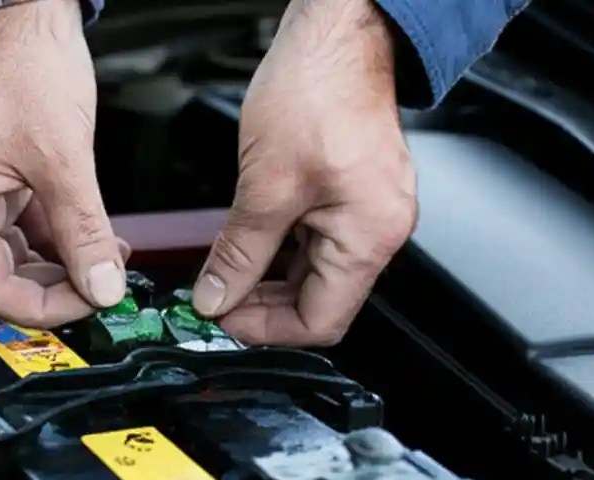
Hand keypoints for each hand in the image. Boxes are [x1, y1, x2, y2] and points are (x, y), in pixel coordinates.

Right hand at [0, 0, 127, 327]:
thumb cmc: (26, 66)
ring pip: (19, 254)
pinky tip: (96, 239)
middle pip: (2, 274)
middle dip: (57, 285)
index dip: (41, 307)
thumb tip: (101, 283)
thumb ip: (84, 230)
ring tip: (107, 260)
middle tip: (103, 286)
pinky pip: (28, 226)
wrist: (29, 16)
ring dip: (64, 264)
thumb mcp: (65, 159)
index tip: (86, 305)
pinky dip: (62, 238)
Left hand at [192, 0, 417, 345]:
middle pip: (318, 300)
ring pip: (312, 271)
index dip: (266, 329)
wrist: (338, 35)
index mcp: (370, 237)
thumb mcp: (265, 185)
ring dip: (266, 279)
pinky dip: (278, 250)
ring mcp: (367, 210)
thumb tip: (217, 297)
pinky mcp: (352, 190)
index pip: (320, 322)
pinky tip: (246, 246)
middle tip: (215, 302)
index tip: (223, 321)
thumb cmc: (319, 91)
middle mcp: (379, 229)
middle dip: (262, 307)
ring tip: (223, 277)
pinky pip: (314, 239)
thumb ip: (239, 253)